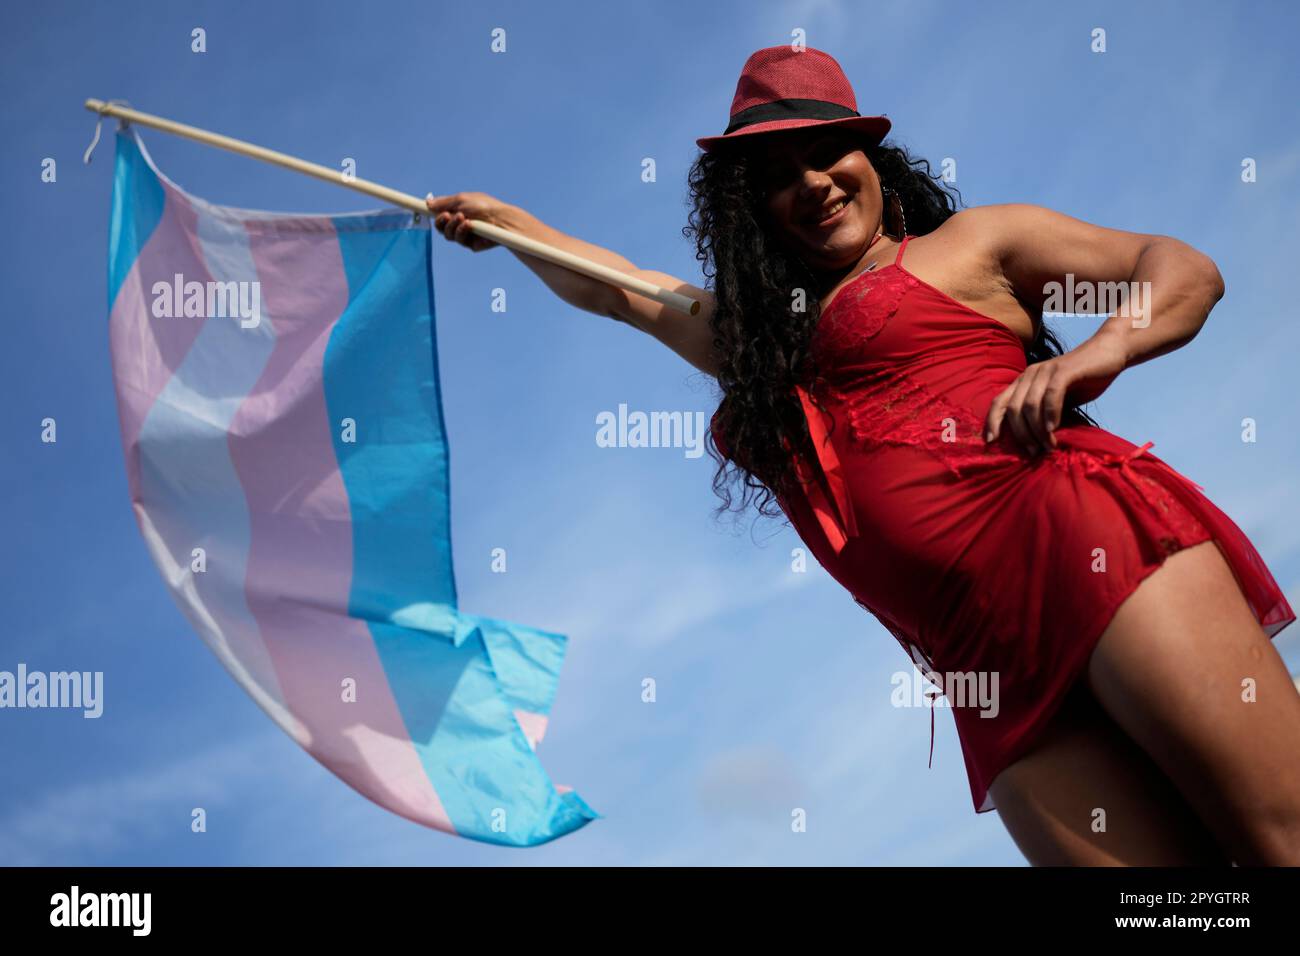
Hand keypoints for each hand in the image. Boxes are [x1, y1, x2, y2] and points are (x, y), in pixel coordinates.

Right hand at [424, 191, 510, 251]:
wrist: (499, 218)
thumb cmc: (483, 206)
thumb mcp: (461, 199)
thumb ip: (444, 202)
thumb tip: (428, 203)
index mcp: (457, 209)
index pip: (439, 212)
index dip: (430, 211)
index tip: (420, 207)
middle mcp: (459, 222)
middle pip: (440, 226)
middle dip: (440, 221)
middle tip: (447, 215)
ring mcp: (464, 234)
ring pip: (447, 234)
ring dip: (451, 226)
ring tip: (462, 217)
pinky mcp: (470, 244)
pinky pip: (458, 240)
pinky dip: (461, 231)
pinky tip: (469, 225)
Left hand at [984, 332, 1127, 454]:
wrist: (1108, 353)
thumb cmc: (1082, 381)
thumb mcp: (1057, 400)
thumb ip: (1043, 415)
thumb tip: (1033, 443)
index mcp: (1023, 381)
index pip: (999, 402)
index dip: (992, 422)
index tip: (990, 442)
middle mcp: (1029, 374)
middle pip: (1013, 409)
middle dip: (1020, 434)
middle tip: (1032, 452)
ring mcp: (1045, 371)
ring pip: (1030, 405)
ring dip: (1037, 430)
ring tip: (1047, 446)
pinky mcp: (1063, 371)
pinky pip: (1050, 396)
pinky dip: (1050, 414)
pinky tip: (1053, 429)